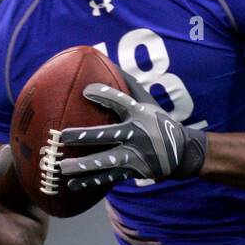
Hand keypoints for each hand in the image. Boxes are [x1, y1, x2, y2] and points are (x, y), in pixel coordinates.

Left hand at [57, 72, 207, 191]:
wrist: (182, 152)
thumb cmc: (158, 122)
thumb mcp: (148, 102)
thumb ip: (128, 85)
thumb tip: (106, 60)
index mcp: (139, 113)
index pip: (121, 101)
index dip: (104, 96)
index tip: (86, 91)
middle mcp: (137, 134)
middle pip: (108, 134)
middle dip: (84, 136)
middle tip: (62, 136)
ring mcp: (136, 155)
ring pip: (107, 160)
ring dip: (84, 165)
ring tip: (63, 167)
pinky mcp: (134, 171)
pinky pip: (109, 177)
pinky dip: (91, 182)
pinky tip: (72, 184)